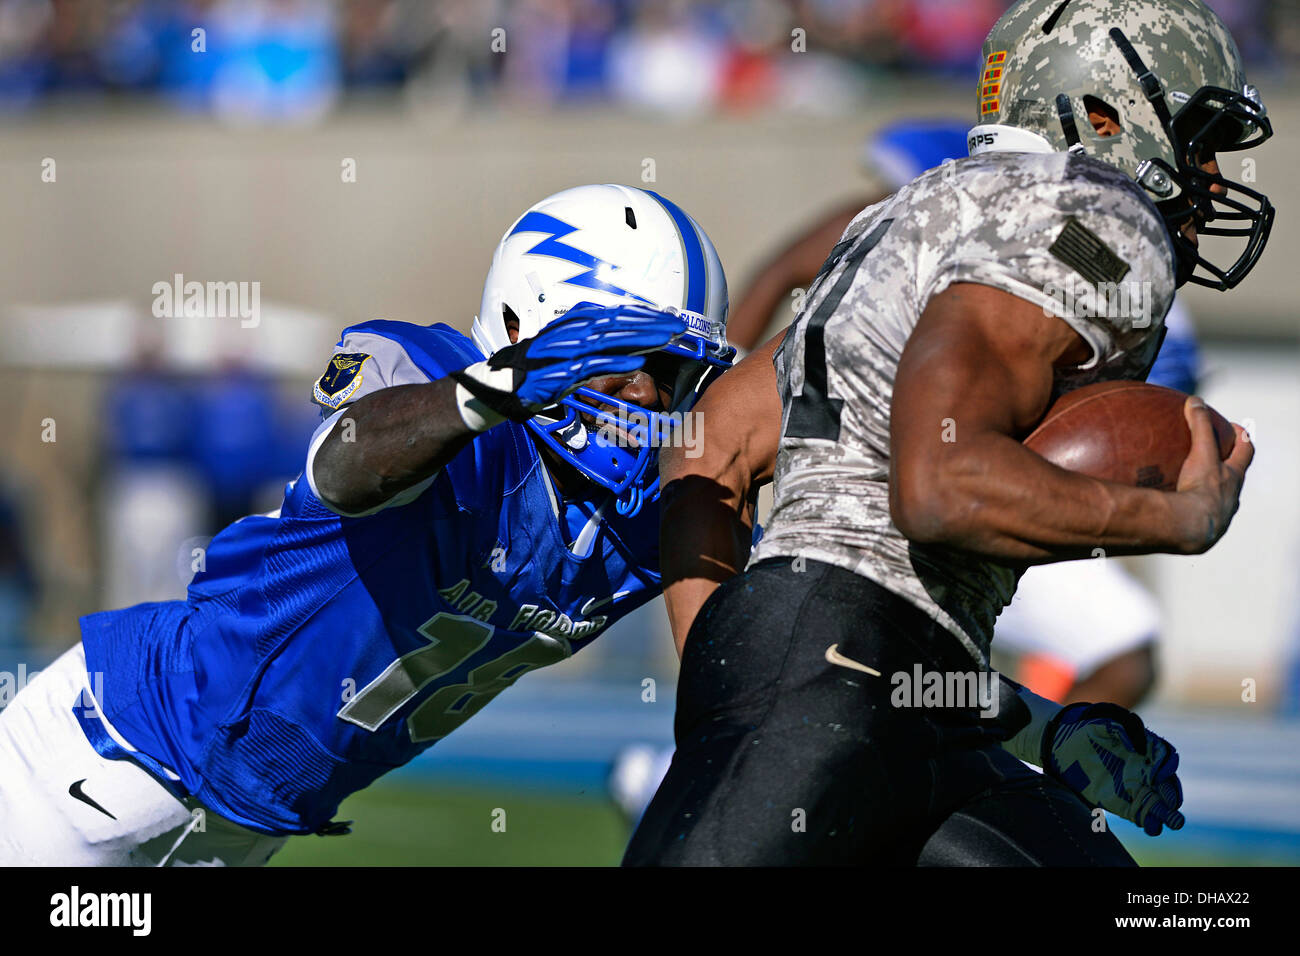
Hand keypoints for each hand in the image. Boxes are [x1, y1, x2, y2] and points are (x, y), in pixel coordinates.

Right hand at [452, 303, 684, 422]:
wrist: (500, 386)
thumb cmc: (537, 370)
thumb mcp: (567, 351)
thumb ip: (594, 344)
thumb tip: (627, 341)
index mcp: (574, 325)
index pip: (615, 316)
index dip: (645, 316)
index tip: (671, 319)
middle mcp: (571, 333)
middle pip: (617, 324)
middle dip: (650, 324)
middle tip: (679, 326)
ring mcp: (564, 352)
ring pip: (608, 341)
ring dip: (640, 338)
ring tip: (667, 338)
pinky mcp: (558, 374)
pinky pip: (590, 367)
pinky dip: (614, 364)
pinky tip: (636, 362)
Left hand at [1041, 701, 1184, 835]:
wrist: (1061, 740)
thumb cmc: (1087, 725)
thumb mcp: (1105, 718)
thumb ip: (1123, 727)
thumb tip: (1137, 745)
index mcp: (1144, 748)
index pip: (1165, 758)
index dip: (1167, 766)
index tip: (1162, 774)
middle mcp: (1142, 769)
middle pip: (1164, 785)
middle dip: (1171, 796)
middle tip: (1174, 806)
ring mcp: (1130, 785)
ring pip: (1153, 801)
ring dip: (1163, 813)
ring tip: (1170, 823)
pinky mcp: (1116, 800)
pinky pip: (1136, 811)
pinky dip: (1146, 819)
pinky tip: (1151, 827)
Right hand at [1172, 396, 1252, 553]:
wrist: (1190, 529)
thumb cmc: (1201, 490)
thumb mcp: (1202, 453)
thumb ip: (1199, 426)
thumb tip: (1195, 400)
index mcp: (1233, 479)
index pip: (1245, 452)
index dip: (1242, 438)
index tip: (1235, 429)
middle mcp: (1230, 498)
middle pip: (1234, 477)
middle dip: (1227, 465)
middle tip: (1214, 455)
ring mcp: (1217, 516)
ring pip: (1218, 499)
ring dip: (1209, 491)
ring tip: (1191, 484)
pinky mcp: (1200, 531)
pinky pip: (1194, 515)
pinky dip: (1187, 509)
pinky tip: (1170, 507)